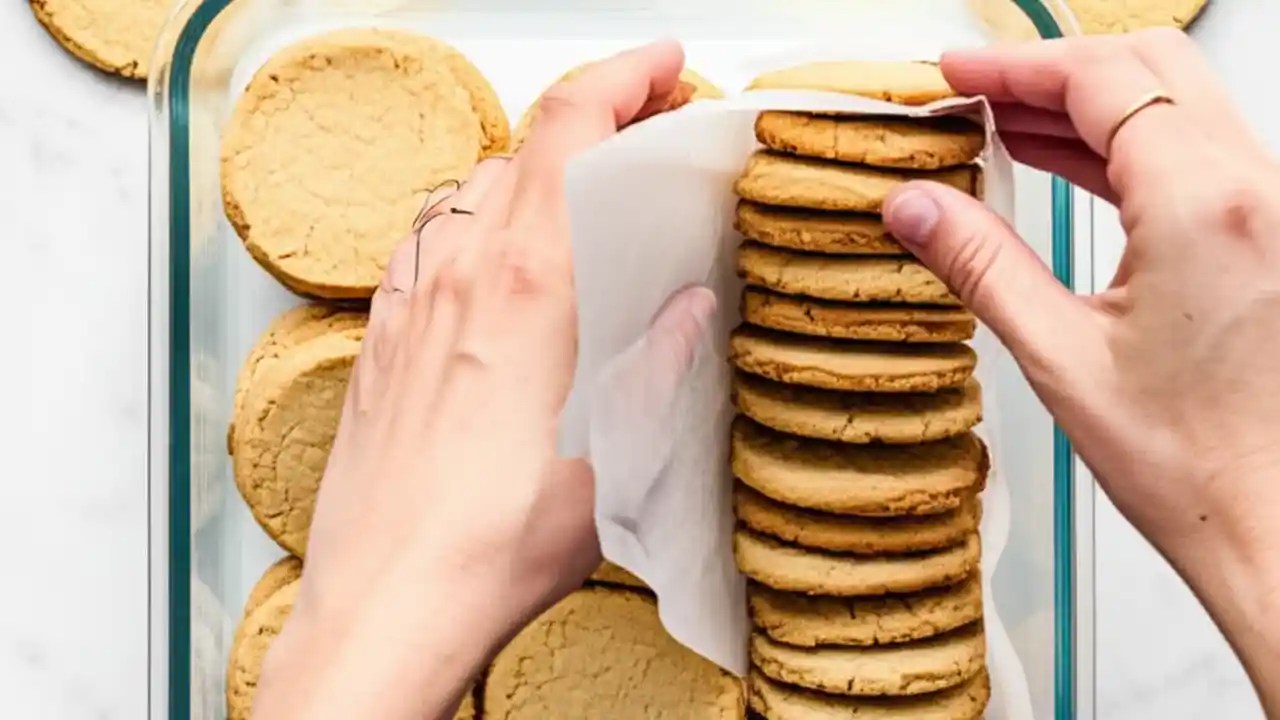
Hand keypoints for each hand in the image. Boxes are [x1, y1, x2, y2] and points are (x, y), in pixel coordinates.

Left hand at [250, 40, 715, 719]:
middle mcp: (458, 273)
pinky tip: (488, 261)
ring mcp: (410, 301)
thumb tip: (687, 307)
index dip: (622, 76)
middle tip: (639, 132)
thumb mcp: (622, 456)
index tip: (660, 64)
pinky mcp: (382, 339)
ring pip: (471, 189)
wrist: (389, 601)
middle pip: (524, 147)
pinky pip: (426, 242)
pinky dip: (470, 222)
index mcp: (526, 283)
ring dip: (528, 170)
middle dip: (590, 119)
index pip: (571, 127)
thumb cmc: (492, 544)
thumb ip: (661, 364)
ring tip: (573, 195)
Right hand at [882, 29, 1279, 710]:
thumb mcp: (1061, 357)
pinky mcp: (1269, 234)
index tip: (958, 75)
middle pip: (1147, 68)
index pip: (1101, 81)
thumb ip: (981, 264)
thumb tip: (918, 209)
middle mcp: (1255, 192)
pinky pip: (1194, 152)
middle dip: (1052, 71)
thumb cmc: (1198, 464)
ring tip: (1006, 127)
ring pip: (1176, 103)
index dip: (1014, 68)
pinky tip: (1069, 165)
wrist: (1272, 524)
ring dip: (1088, 106)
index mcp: (1202, 207)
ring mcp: (1271, 210)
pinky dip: (1126, 145)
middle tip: (977, 92)